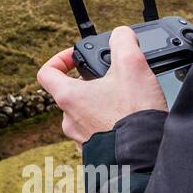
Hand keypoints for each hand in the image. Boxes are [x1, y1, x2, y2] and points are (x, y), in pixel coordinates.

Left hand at [37, 26, 168, 145]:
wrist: (145, 158)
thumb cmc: (134, 115)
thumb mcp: (132, 65)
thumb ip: (123, 42)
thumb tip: (121, 34)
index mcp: (68, 97)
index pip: (47, 72)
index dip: (60, 59)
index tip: (77, 58)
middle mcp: (68, 120)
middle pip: (71, 92)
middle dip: (91, 82)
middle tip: (113, 79)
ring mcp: (80, 139)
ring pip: (85, 112)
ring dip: (101, 103)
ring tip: (125, 99)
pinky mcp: (95, 152)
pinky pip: (97, 131)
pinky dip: (109, 123)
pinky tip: (128, 120)